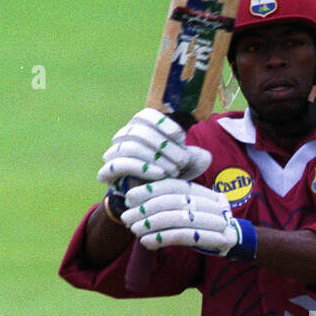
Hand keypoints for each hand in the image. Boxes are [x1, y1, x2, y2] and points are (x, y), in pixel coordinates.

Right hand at [97, 108, 211, 187]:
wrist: (146, 199)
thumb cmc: (166, 177)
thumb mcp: (184, 167)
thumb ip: (194, 160)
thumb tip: (206, 157)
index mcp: (140, 128)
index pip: (145, 116)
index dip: (162, 123)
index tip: (181, 136)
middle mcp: (124, 137)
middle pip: (139, 130)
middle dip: (164, 146)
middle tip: (182, 161)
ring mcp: (114, 153)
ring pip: (131, 146)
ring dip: (155, 158)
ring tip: (173, 170)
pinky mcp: (108, 171)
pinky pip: (121, 164)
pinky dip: (142, 168)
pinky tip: (159, 175)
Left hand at [121, 180, 256, 258]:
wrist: (236, 243)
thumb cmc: (205, 227)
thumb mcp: (190, 211)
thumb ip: (171, 205)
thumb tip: (137, 201)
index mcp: (205, 192)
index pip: (175, 186)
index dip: (151, 189)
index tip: (130, 197)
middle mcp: (213, 203)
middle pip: (174, 202)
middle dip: (146, 208)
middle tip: (127, 217)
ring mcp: (218, 220)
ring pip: (178, 218)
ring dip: (151, 224)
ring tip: (134, 230)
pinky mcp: (219, 239)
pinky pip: (185, 236)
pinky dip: (162, 238)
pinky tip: (146, 242)